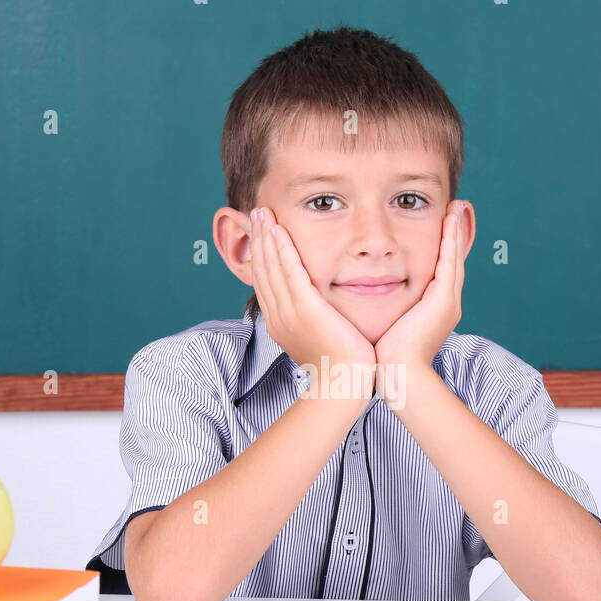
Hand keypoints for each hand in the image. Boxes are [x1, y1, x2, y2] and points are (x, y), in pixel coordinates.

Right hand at [249, 207, 376, 396]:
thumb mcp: (322, 339)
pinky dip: (281, 249)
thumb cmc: (342, 368)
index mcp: (280, 323)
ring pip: (271, 267)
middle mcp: (278, 316)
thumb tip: (321, 313)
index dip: (261, 254)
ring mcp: (288, 313)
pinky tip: (277, 230)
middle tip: (256, 212)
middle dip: (258, 239)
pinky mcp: (304, 310)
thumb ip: (317, 320)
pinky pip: (288, 272)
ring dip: (265, 236)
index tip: (262, 232)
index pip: (266, 281)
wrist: (344, 388)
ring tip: (262, 212)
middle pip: (262, 270)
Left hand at [373, 200, 467, 374]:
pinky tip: (451, 216)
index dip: (442, 247)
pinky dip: (451, 238)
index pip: (440, 270)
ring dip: (456, 229)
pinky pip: (449, 261)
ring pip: (454, 256)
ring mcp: (447, 300)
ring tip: (456, 205)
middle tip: (457, 207)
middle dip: (454, 234)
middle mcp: (446, 302)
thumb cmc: (387, 360)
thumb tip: (369, 303)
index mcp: (433, 309)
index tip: (441, 224)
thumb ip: (385, 312)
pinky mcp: (443, 300)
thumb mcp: (388, 328)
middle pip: (452, 260)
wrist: (399, 377)